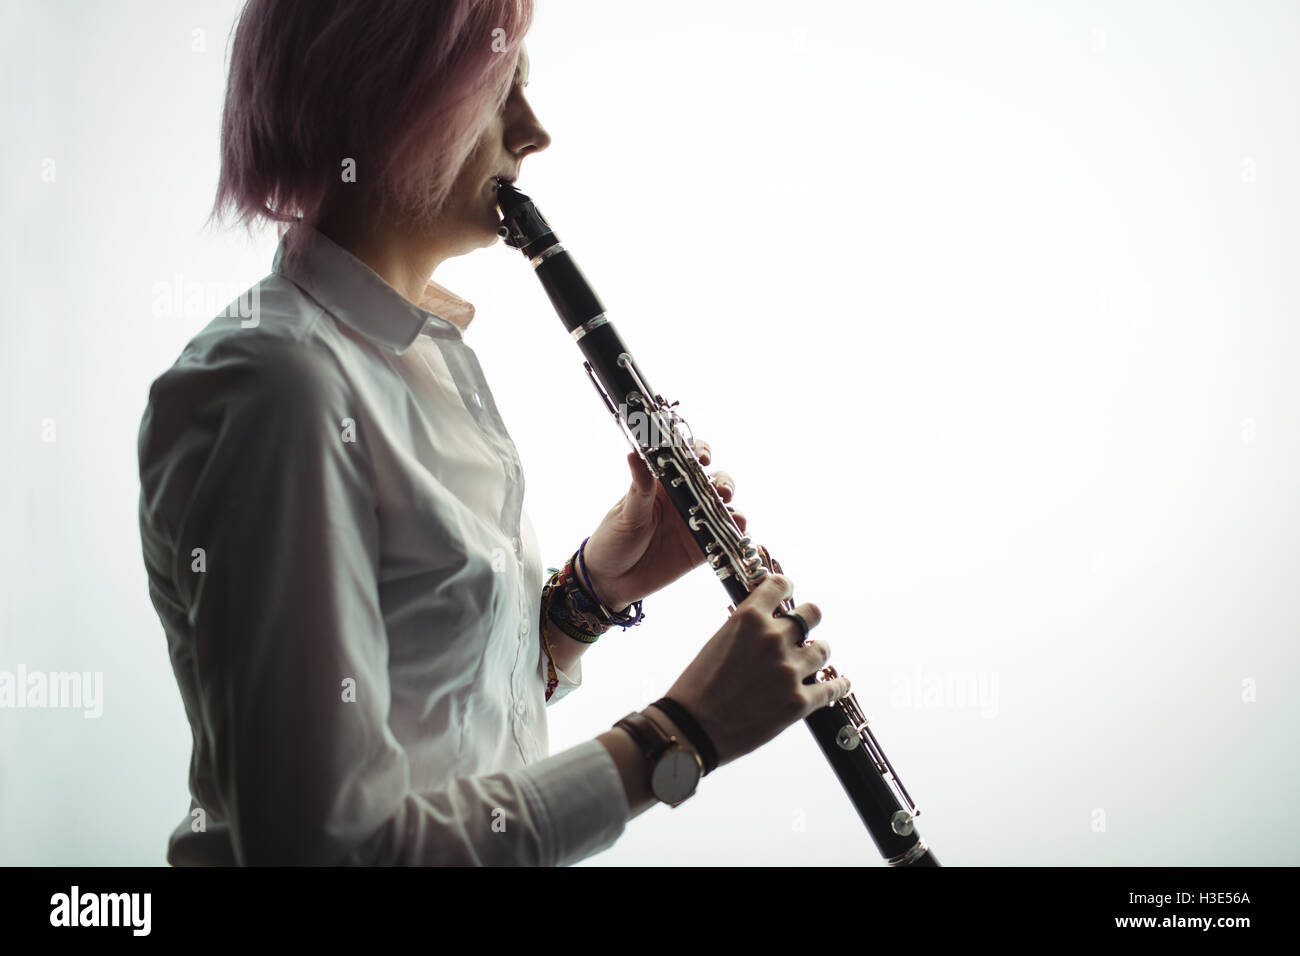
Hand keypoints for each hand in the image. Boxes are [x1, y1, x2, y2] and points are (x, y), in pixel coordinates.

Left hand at [581, 440, 744, 610]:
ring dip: (733, 508)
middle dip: (724, 483)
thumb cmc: (613, 540)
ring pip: (724, 509)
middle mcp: (683, 500)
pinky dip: (737, 536)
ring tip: (733, 514)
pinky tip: (739, 535)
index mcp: (663, 485)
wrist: (610, 581)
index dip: (700, 452)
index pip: (687, 459)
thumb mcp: (627, 513)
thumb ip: (639, 487)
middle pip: (714, 482)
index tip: (703, 458)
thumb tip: (634, 453)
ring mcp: (695, 524)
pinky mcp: (701, 549)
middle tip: (720, 491)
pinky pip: (725, 539)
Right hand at [661, 574, 846, 767]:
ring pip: (823, 649)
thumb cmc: (697, 688)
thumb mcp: (718, 643)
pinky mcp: (799, 702)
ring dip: (816, 654)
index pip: (780, 586)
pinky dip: (837, 685)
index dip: (786, 587)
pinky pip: (832, 688)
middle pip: (812, 614)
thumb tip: (769, 625)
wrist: (692, 730)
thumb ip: (747, 630)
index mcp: (749, 619)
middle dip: (808, 619)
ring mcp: (789, 670)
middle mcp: (773, 639)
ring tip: (812, 660)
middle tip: (805, 629)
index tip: (789, 593)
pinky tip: (839, 684)